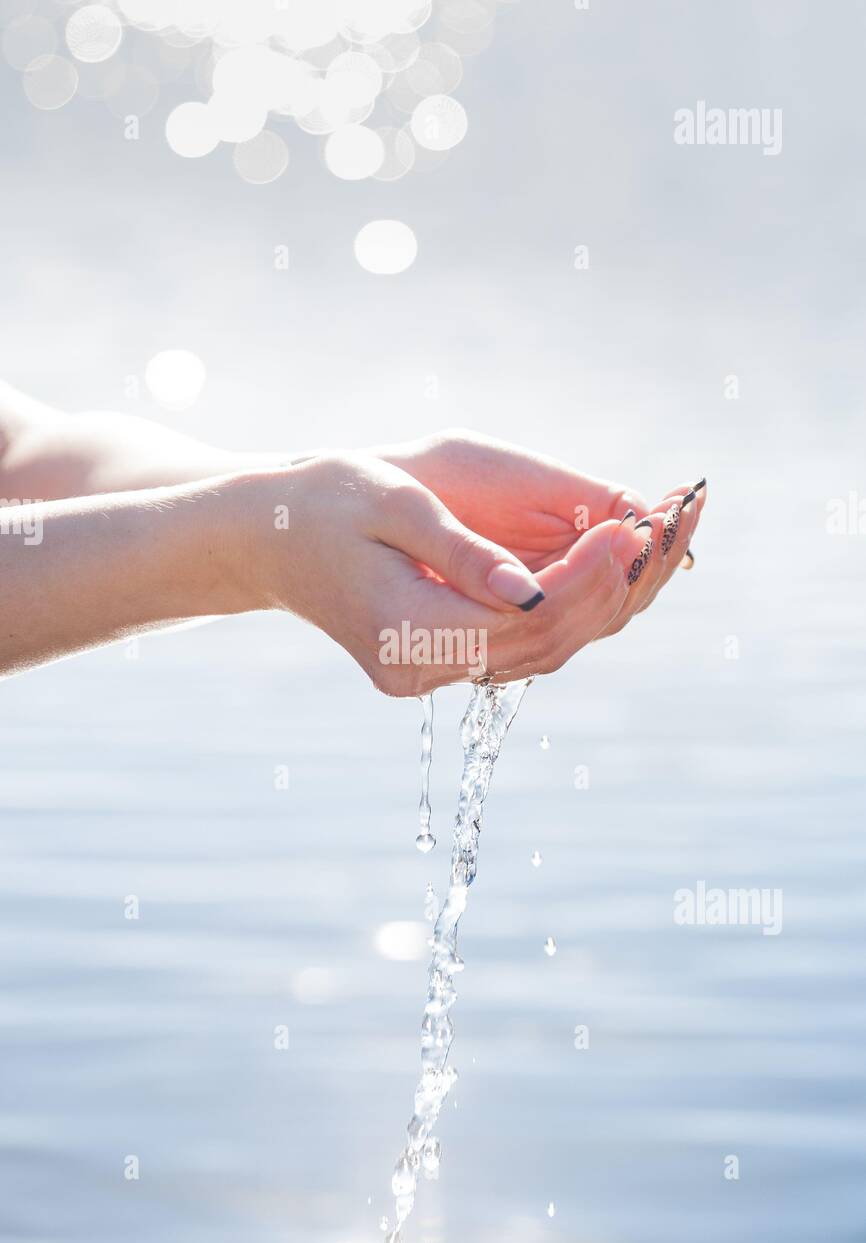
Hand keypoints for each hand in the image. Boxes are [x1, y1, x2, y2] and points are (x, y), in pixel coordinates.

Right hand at [240, 454, 647, 694]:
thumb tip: (536, 589)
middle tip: (660, 528)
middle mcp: (418, 668)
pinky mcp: (434, 663)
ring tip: (648, 544)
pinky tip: (602, 567)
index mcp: (405, 631)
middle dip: (609, 587)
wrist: (264, 538)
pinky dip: (567, 608)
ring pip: (540, 651)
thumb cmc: (323, 502)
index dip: (588, 575)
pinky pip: (520, 644)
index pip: (526, 617)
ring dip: (599, 601)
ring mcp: (425, 674)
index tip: (632, 524)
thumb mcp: (392, 505)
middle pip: (544, 643)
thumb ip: (464, 552)